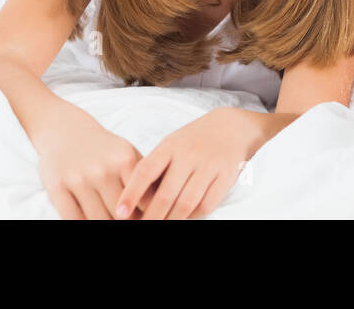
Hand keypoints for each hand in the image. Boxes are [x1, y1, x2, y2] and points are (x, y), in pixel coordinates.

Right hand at [34, 103, 143, 219]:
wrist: (64, 129)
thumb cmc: (103, 149)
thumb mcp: (127, 154)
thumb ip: (144, 177)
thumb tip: (164, 204)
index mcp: (124, 160)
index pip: (144, 200)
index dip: (150, 214)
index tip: (154, 218)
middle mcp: (102, 170)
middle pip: (121, 214)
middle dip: (130, 222)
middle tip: (135, 222)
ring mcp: (78, 179)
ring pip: (98, 220)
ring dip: (106, 225)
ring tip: (113, 220)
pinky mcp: (57, 188)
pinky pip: (72, 219)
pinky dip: (84, 225)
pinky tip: (91, 221)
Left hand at [115, 107, 257, 219]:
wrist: (232, 127)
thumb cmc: (193, 140)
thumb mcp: (171, 144)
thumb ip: (154, 167)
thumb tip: (133, 199)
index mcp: (170, 146)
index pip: (146, 171)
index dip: (131, 194)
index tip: (120, 212)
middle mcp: (189, 155)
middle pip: (166, 195)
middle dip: (151, 218)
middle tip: (141, 227)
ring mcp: (209, 166)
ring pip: (186, 204)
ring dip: (172, 221)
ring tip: (161, 226)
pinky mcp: (226, 177)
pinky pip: (206, 205)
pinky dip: (193, 216)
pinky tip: (185, 218)